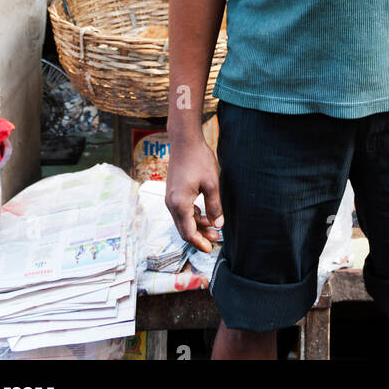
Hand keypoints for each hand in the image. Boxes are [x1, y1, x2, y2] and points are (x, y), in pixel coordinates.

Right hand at [165, 133, 223, 253]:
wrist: (184, 140)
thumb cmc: (198, 159)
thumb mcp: (211, 183)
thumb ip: (214, 206)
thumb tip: (218, 225)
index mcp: (179, 204)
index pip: (188, 233)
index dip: (199, 243)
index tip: (211, 249)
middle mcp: (171, 203)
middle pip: (184, 228)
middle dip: (200, 235)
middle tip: (216, 238)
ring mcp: (170, 197)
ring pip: (183, 219)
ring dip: (197, 225)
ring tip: (214, 226)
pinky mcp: (173, 192)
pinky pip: (182, 210)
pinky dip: (193, 215)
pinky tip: (205, 213)